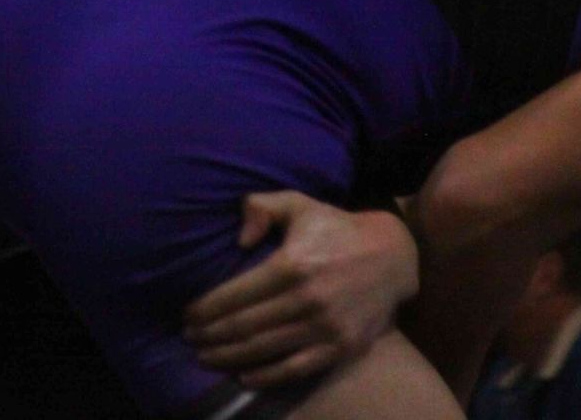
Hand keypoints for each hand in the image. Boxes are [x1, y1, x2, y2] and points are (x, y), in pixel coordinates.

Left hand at [182, 192, 419, 388]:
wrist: (393, 256)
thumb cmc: (335, 228)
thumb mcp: (299, 204)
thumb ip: (262, 207)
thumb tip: (238, 239)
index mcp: (292, 264)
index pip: (236, 294)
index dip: (206, 308)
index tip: (187, 316)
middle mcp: (307, 299)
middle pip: (244, 326)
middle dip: (210, 335)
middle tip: (189, 339)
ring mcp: (325, 327)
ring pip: (265, 350)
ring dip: (229, 357)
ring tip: (205, 357)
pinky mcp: (341, 348)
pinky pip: (296, 369)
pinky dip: (266, 376)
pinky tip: (243, 376)